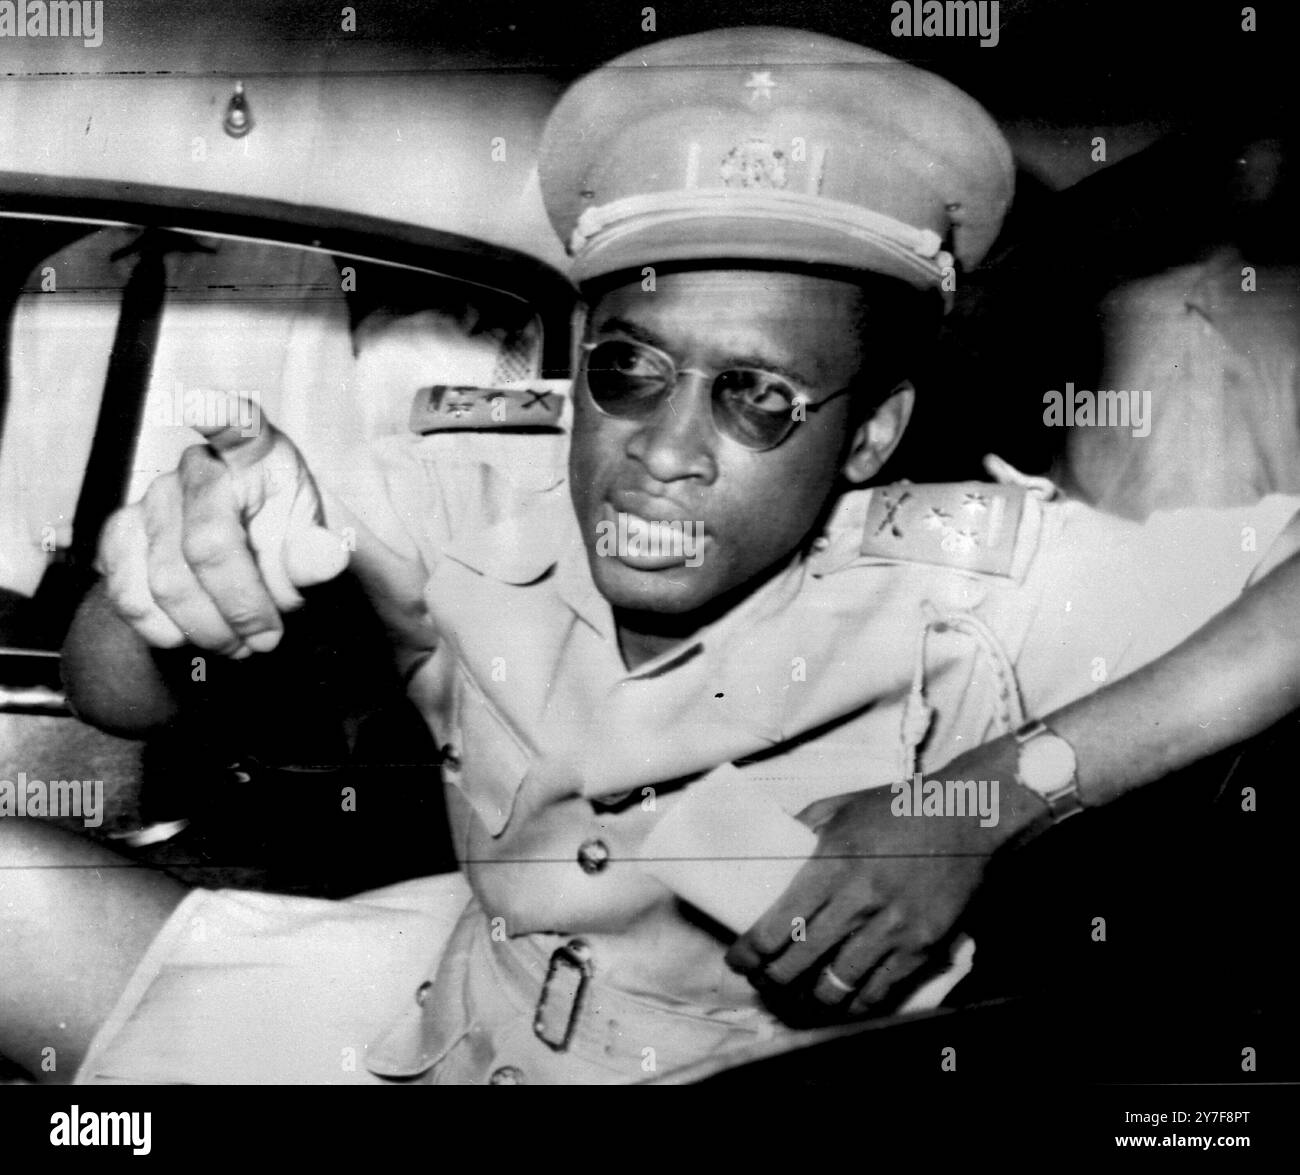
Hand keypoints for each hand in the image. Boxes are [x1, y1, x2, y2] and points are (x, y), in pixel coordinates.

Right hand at [95, 410, 347, 657]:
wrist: (243, 570)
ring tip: (240, 644)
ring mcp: (152, 498)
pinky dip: (164, 630)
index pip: (239, 425)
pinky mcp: (120, 536)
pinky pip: (129, 594)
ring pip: (168, 580)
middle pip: (208, 546)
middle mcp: (197, 466)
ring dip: (209, 628)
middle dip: (243, 606)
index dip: (220, 414)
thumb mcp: (316, 548)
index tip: (202, 402)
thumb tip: (328, 557)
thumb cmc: (285, 545)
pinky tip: (191, 635)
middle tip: (270, 639)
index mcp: (258, 452)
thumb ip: (321, 554)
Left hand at [725, 765, 1021, 1020]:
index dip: (750, 954)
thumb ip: (800, 828)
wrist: (965, 815)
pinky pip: (880, 992)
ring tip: (800, 994)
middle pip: (799, 964)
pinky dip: (855, 1003)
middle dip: (772, 980)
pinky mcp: (922, 946)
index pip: (776, 927)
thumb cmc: (897, 808)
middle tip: (764, 979)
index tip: (738, 961)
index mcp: (832, 865)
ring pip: (837, 987)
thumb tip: (764, 850)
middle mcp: (859, 902)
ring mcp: (893, 928)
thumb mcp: (839, 806)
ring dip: (810, 998)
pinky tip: (843, 999)